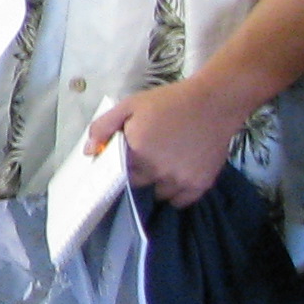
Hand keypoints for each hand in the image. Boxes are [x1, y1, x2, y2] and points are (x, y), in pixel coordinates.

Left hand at [89, 76, 246, 206]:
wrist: (214, 102)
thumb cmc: (169, 101)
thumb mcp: (131, 105)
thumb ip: (104, 127)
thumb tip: (88, 152)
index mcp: (137, 151)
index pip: (118, 172)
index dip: (122, 165)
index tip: (130, 157)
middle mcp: (156, 170)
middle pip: (138, 184)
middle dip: (140, 173)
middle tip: (151, 155)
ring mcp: (179, 180)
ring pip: (159, 194)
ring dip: (158, 183)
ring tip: (167, 164)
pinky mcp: (199, 185)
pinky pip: (180, 201)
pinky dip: (176, 193)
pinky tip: (178, 175)